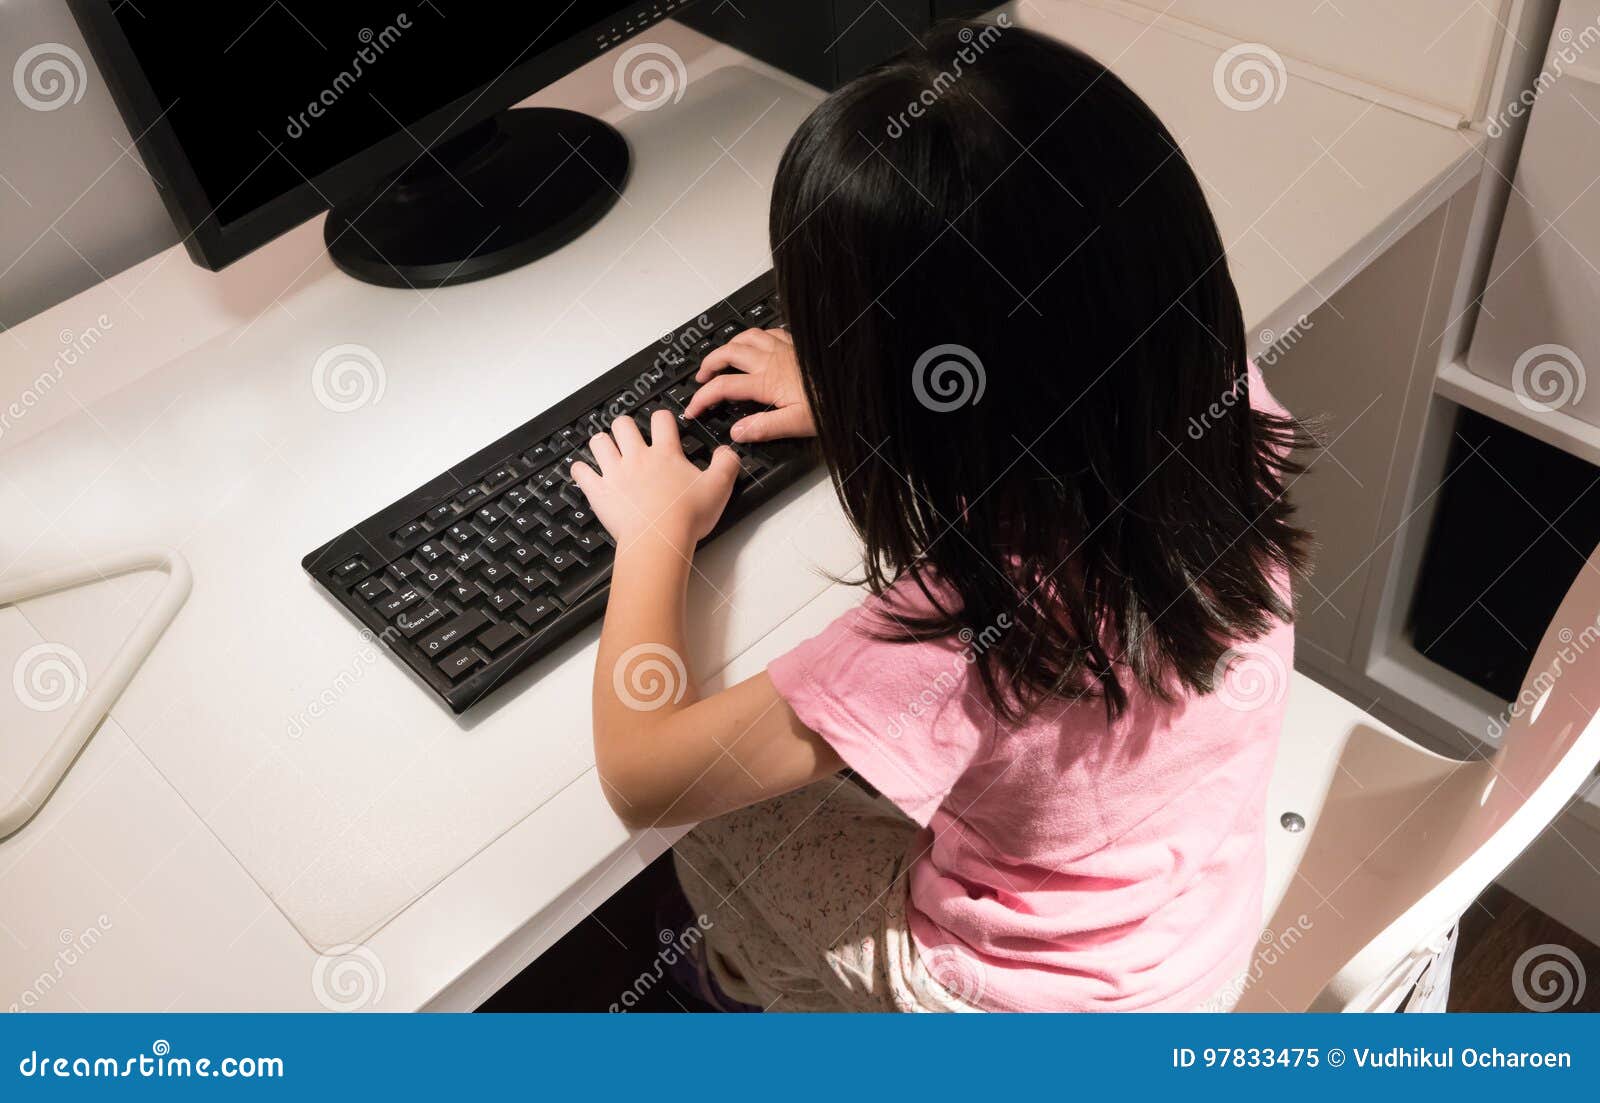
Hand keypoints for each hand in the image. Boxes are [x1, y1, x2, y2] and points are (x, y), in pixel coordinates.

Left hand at [570, 410, 740, 555]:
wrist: (659, 540)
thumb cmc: (687, 517)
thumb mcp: (719, 488)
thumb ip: (726, 464)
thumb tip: (727, 451)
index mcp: (665, 454)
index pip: (661, 420)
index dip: (662, 419)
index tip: (663, 426)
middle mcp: (638, 457)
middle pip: (623, 425)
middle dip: (625, 427)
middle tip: (630, 437)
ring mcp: (615, 473)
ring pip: (599, 442)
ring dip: (602, 443)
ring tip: (607, 449)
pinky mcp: (599, 491)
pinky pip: (581, 472)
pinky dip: (580, 470)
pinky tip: (584, 472)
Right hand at [685, 328, 816, 442]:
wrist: (852, 388)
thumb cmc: (829, 405)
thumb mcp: (795, 424)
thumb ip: (763, 428)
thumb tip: (737, 432)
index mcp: (765, 382)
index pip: (722, 388)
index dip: (702, 398)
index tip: (693, 410)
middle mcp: (770, 361)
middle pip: (727, 354)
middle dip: (708, 364)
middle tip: (701, 378)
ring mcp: (782, 349)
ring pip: (744, 337)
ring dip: (728, 345)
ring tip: (721, 356)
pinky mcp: (795, 345)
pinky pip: (767, 332)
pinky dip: (753, 336)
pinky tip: (755, 342)